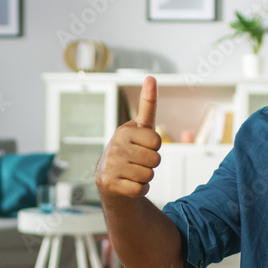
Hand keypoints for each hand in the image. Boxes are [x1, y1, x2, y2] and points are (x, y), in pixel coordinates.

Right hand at [95, 76, 161, 198]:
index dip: (154, 147)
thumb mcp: (140, 128)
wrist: (110, 179)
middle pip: (155, 160)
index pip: (157, 141)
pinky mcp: (111, 184)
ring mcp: (111, 166)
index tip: (142, 145)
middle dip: (151, 163)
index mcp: (123, 131)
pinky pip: (141, 189)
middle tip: (137, 161)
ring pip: (149, 175)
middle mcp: (115, 146)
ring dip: (145, 177)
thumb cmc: (130, 150)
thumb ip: (147, 105)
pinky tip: (129, 183)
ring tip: (132, 172)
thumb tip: (151, 77)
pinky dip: (140, 189)